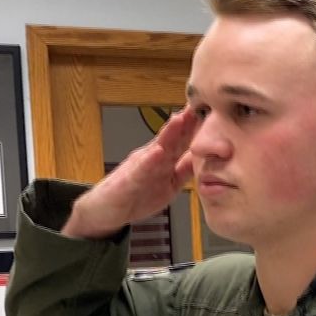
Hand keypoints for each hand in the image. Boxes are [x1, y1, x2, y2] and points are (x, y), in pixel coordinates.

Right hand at [62, 108, 197, 238]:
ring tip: (179, 118)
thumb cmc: (135, 195)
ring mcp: (139, 167)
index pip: (181, 140)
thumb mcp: (167, 184)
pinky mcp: (128, 180)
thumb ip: (183, 171)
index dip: (195, 127)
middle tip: (198, 104)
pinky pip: (140, 170)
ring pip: (156, 147)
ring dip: (168, 133)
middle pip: (171, 137)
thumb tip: (202, 159)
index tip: (211, 112)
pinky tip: (157, 152)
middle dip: (185, 122)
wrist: (104, 211)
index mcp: (162, 159)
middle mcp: (151, 158)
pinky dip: (149, 161)